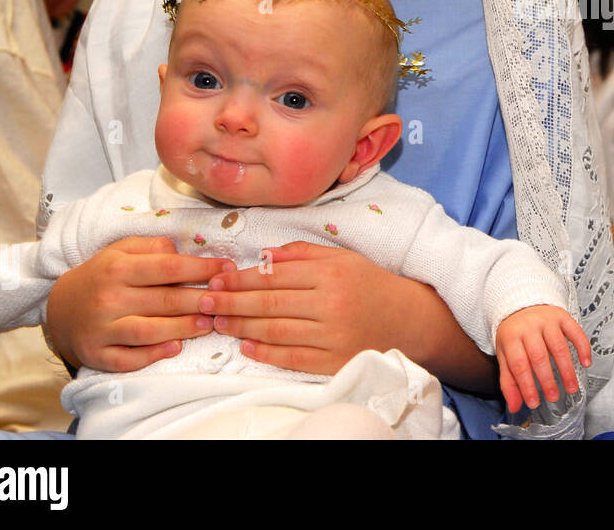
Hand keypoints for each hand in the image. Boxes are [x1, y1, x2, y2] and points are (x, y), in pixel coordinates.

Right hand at [45, 236, 230, 371]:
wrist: (61, 307)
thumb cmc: (103, 275)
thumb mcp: (122, 250)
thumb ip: (153, 247)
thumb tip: (184, 253)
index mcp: (117, 268)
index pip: (169, 267)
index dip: (202, 269)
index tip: (227, 269)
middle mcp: (108, 299)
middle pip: (164, 301)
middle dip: (200, 301)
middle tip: (226, 301)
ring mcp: (102, 329)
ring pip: (149, 332)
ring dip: (183, 329)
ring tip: (209, 324)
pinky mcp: (97, 355)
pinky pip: (129, 360)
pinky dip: (154, 355)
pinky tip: (177, 347)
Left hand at [199, 241, 497, 390]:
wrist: (409, 320)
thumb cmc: (372, 284)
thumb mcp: (343, 258)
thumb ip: (303, 254)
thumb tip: (264, 256)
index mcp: (331, 273)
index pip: (275, 275)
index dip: (241, 278)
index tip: (216, 278)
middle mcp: (330, 303)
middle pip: (269, 302)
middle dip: (231, 301)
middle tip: (205, 300)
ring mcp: (332, 334)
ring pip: (275, 330)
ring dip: (241, 326)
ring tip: (218, 321)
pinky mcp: (334, 360)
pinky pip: (292, 357)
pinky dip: (266, 352)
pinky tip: (247, 345)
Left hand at [495, 304, 591, 412]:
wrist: (521, 304)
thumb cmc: (513, 334)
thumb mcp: (505, 355)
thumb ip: (509, 381)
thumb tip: (516, 406)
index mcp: (511, 337)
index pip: (519, 364)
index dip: (527, 385)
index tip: (534, 403)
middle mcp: (529, 327)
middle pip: (539, 356)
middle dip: (547, 380)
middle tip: (553, 397)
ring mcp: (547, 320)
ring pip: (559, 346)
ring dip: (567, 369)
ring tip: (571, 387)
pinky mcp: (562, 316)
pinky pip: (576, 332)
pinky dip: (583, 348)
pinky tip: (586, 363)